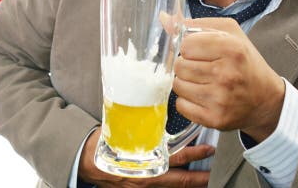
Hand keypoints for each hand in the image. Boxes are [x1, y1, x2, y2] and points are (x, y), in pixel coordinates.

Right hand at [77, 128, 212, 186]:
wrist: (82, 163)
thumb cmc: (100, 147)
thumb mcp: (120, 134)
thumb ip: (140, 131)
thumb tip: (154, 116)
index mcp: (144, 163)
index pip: (176, 160)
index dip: (194, 154)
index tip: (208, 149)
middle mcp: (147, 179)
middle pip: (180, 181)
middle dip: (200, 178)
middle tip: (214, 173)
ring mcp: (143, 186)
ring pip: (173, 187)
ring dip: (189, 183)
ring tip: (203, 180)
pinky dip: (174, 185)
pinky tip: (181, 183)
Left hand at [170, 18, 285, 141]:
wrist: (266, 100)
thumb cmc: (245, 63)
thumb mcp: (229, 34)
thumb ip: (195, 24)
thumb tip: (164, 19)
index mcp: (232, 48)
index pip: (186, 44)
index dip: (190, 47)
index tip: (201, 51)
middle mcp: (226, 74)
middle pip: (179, 66)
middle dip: (187, 65)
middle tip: (203, 68)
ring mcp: (220, 99)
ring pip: (177, 85)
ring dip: (186, 83)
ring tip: (204, 82)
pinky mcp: (214, 118)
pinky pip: (181, 106)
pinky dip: (187, 101)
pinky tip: (203, 96)